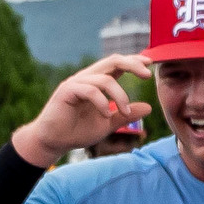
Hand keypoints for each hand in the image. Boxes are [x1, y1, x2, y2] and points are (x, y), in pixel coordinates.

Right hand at [10, 53, 155, 166]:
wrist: (53, 142)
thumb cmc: (76, 132)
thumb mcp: (107, 124)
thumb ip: (125, 115)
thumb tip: (148, 107)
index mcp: (97, 82)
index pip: (117, 64)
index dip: (134, 61)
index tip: (150, 64)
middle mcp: (87, 78)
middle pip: (112, 61)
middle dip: (132, 64)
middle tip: (147, 74)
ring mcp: (76, 83)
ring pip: (104, 78)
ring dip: (119, 95)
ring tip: (125, 112)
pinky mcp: (67, 91)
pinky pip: (90, 90)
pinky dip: (102, 102)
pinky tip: (106, 114)